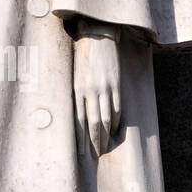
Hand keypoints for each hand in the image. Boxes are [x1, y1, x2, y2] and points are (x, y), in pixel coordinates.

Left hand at [73, 35, 120, 156]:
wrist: (97, 37)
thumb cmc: (83, 58)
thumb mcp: (75, 77)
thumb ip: (77, 96)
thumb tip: (79, 118)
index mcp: (77, 90)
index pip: (78, 121)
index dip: (81, 139)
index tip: (82, 152)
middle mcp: (90, 91)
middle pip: (92, 123)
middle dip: (94, 141)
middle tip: (96, 154)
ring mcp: (104, 88)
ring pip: (105, 118)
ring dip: (105, 134)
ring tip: (105, 146)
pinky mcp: (115, 84)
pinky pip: (117, 107)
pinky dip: (116, 120)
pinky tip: (115, 129)